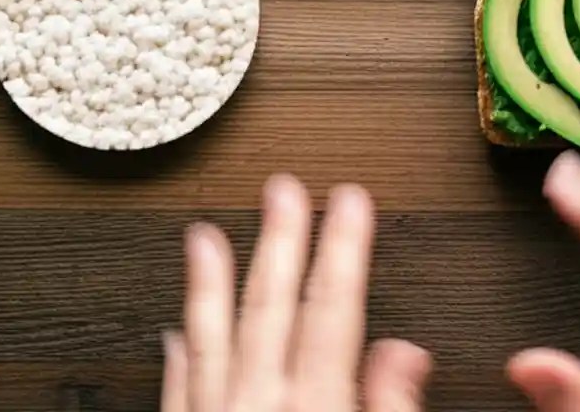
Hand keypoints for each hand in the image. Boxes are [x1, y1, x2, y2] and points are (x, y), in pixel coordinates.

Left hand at [161, 175, 431, 411]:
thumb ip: (392, 405)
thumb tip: (405, 353)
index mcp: (318, 406)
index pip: (333, 310)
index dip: (343, 248)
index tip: (349, 201)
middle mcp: (261, 405)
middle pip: (271, 309)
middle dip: (280, 242)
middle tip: (281, 189)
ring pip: (212, 339)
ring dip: (210, 284)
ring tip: (202, 235)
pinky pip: (179, 391)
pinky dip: (179, 360)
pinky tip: (174, 333)